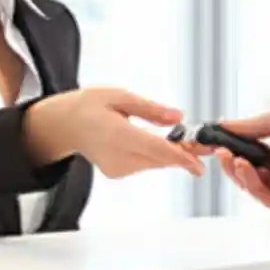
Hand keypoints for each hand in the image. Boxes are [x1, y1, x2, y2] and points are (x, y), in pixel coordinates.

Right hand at [23, 87, 203, 178]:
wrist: (66, 124)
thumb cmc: (90, 105)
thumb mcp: (120, 96)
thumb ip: (150, 109)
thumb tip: (178, 117)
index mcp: (117, 134)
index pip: (155, 149)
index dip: (180, 157)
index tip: (199, 164)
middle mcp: (116, 156)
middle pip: (159, 159)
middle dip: (183, 153)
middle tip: (204, 145)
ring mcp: (116, 168)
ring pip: (154, 163)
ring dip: (170, 154)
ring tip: (184, 142)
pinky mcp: (117, 173)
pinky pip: (144, 165)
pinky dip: (155, 156)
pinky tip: (158, 144)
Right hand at [213, 109, 269, 216]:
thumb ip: (252, 125)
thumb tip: (226, 124)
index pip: (252, 147)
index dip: (234, 143)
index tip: (217, 138)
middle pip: (247, 166)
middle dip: (231, 158)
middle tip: (218, 150)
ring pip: (249, 181)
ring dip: (236, 169)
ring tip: (228, 157)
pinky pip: (259, 194)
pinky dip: (248, 181)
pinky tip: (243, 168)